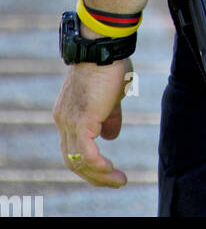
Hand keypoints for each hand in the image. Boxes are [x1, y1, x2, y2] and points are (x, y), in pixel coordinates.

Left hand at [53, 58, 132, 187]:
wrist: (104, 47)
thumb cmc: (110, 65)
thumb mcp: (111, 96)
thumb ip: (109, 117)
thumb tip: (111, 137)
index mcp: (66, 114)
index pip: (72, 149)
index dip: (89, 163)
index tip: (108, 170)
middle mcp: (63, 120)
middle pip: (72, 160)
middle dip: (94, 176)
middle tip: (115, 181)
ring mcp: (70, 121)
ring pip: (78, 161)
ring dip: (100, 175)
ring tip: (118, 180)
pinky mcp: (82, 120)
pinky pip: (87, 153)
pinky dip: (99, 166)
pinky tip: (111, 170)